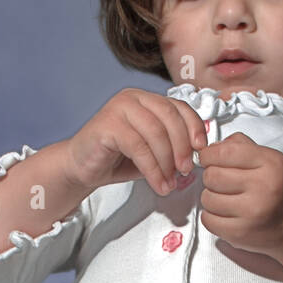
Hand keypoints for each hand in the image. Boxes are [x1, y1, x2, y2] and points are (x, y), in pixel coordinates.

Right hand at [65, 88, 207, 194]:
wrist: (81, 167)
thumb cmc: (116, 158)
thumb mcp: (153, 151)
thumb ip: (173, 146)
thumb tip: (199, 153)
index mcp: (147, 99)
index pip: (179, 107)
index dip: (195, 127)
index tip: (201, 149)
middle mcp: (133, 98)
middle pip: (170, 117)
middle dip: (182, 147)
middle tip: (186, 170)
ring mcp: (118, 108)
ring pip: (156, 133)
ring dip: (167, 163)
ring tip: (169, 183)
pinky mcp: (107, 124)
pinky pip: (139, 147)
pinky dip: (152, 169)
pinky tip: (157, 184)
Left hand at [196, 133, 282, 258]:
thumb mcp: (272, 159)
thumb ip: (243, 146)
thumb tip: (212, 147)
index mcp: (270, 164)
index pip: (225, 152)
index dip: (209, 154)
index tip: (208, 158)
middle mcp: (261, 187)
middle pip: (212, 175)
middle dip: (211, 176)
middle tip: (220, 180)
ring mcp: (250, 213)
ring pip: (207, 198)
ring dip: (211, 197)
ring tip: (226, 198)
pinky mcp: (240, 233)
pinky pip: (208, 220)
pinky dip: (212, 216)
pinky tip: (226, 213)